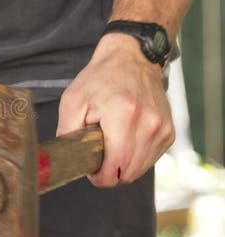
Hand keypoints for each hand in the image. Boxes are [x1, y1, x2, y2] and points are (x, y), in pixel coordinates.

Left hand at [57, 34, 174, 187]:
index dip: (99, 177)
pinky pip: (150, 159)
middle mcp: (149, 124)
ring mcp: (162, 129)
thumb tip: (68, 161)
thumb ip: (67, 134)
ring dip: (123, 165)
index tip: (90, 169)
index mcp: (124, 115)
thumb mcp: (72, 101)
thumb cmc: (99, 80)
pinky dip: (135, 157)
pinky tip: (126, 139)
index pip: (115, 168)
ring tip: (111, 143)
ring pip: (140, 170)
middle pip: (128, 173)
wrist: (132, 59)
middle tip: (98, 155)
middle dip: (110, 172)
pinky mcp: (169, 132)